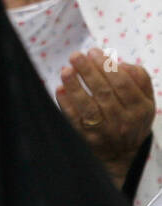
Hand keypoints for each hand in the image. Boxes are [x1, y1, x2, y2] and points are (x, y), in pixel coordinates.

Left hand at [56, 48, 154, 190]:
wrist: (123, 153)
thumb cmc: (131, 117)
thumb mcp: (145, 100)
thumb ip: (140, 80)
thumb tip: (122, 63)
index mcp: (140, 108)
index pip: (123, 84)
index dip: (107, 67)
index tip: (94, 52)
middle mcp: (124, 121)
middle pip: (104, 93)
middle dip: (88, 72)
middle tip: (76, 56)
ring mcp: (105, 131)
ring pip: (89, 107)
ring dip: (75, 87)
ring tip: (66, 70)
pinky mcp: (88, 137)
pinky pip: (75, 120)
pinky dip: (66, 104)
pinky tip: (60, 89)